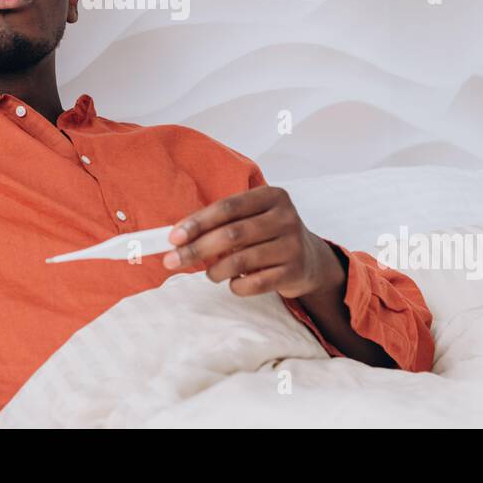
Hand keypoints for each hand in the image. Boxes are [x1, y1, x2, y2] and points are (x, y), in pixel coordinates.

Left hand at [162, 186, 343, 298]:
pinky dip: (236, 286)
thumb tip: (177, 237)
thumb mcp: (251, 217)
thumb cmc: (267, 234)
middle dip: (197, 249)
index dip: (198, 222)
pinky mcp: (294, 272)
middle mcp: (285, 217)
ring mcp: (292, 245)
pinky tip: (234, 282)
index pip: (227, 207)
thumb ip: (220, 222)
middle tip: (173, 260)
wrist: (308, 258)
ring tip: (211, 274)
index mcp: (272, 196)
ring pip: (241, 261)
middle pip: (232, 234)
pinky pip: (255, 284)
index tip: (174, 237)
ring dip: (216, 271)